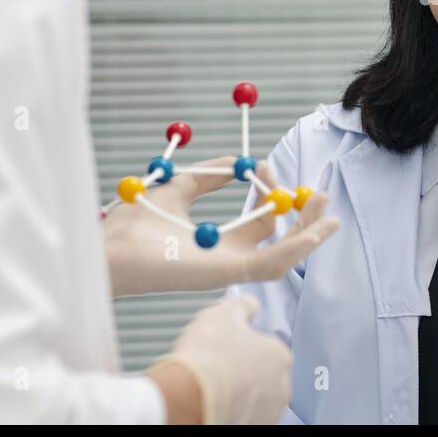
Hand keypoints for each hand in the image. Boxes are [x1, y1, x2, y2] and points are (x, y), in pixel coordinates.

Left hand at [105, 156, 339, 296]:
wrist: (110, 248)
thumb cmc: (133, 224)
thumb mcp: (178, 188)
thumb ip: (208, 177)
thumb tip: (236, 161)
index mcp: (220, 243)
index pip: (261, 220)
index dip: (269, 191)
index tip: (262, 165)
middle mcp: (230, 258)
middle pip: (281, 239)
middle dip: (304, 217)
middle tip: (319, 194)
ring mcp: (232, 268)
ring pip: (285, 255)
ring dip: (310, 233)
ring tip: (327, 211)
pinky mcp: (229, 274)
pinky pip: (272, 264)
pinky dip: (297, 248)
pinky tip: (313, 232)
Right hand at [151, 295, 291, 424]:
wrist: (189, 397)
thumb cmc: (208, 356)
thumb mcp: (224, 313)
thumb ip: (243, 305)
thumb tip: (250, 306)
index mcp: (280, 356)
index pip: (266, 347)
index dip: (243, 346)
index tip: (225, 348)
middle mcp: (282, 387)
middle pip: (263, 375)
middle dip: (244, 371)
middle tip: (218, 368)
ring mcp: (268, 413)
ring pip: (255, 398)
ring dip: (239, 393)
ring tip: (213, 388)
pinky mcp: (253, 428)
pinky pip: (245, 416)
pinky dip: (233, 411)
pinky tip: (215, 403)